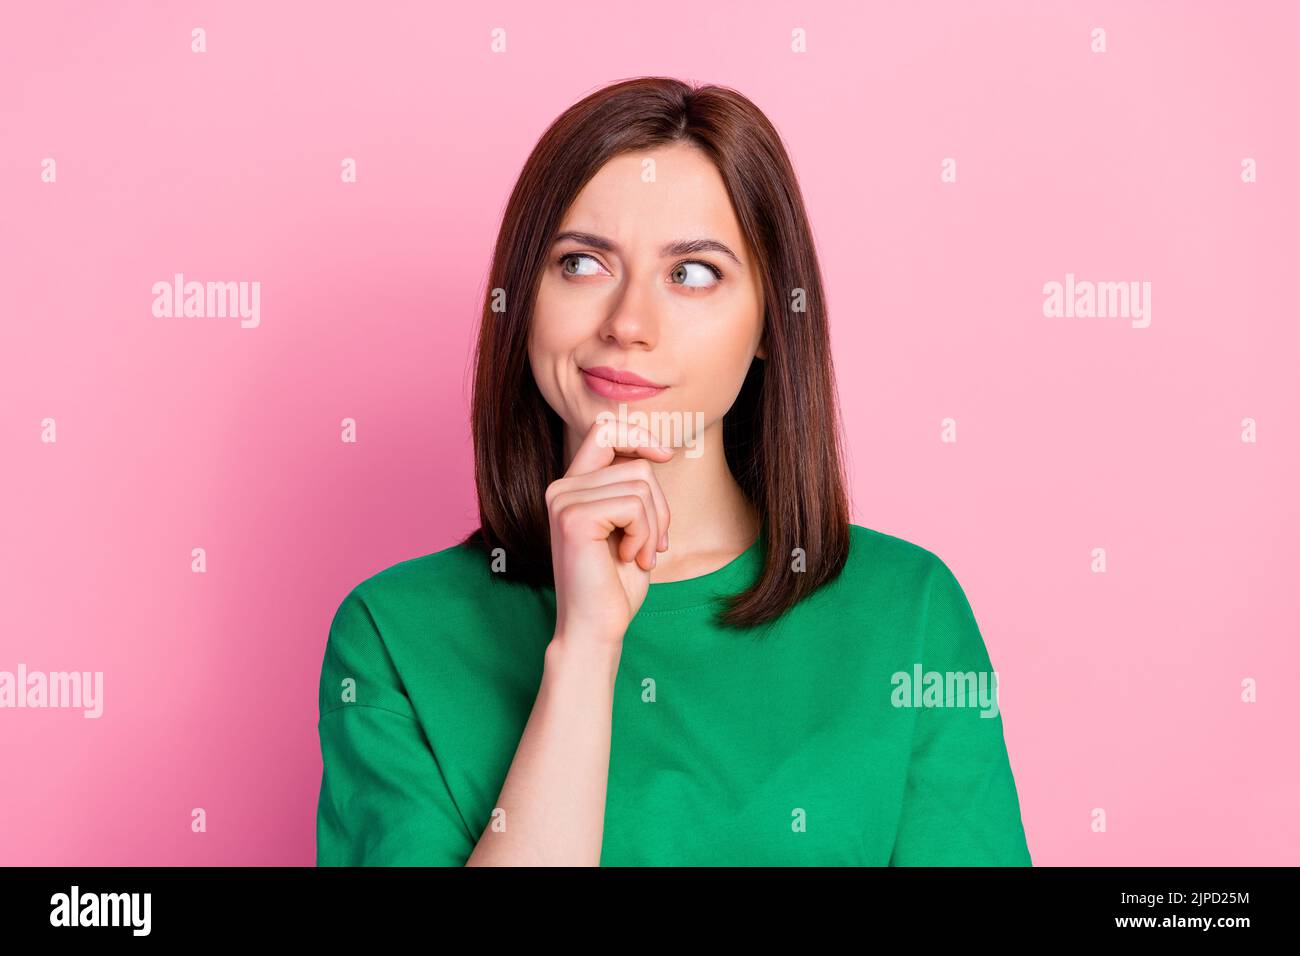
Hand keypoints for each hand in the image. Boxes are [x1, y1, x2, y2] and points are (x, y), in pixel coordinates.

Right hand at [546, 418, 673, 646]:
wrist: (596, 628)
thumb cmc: (615, 584)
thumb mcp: (629, 526)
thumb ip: (631, 489)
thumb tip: (654, 450)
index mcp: (572, 487)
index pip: (604, 429)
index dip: (638, 434)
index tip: (664, 457)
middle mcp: (561, 488)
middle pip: (635, 463)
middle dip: (659, 505)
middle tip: (653, 544)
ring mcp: (564, 500)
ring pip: (640, 484)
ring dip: (654, 526)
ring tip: (639, 555)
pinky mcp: (574, 518)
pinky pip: (634, 505)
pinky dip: (645, 535)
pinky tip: (630, 559)